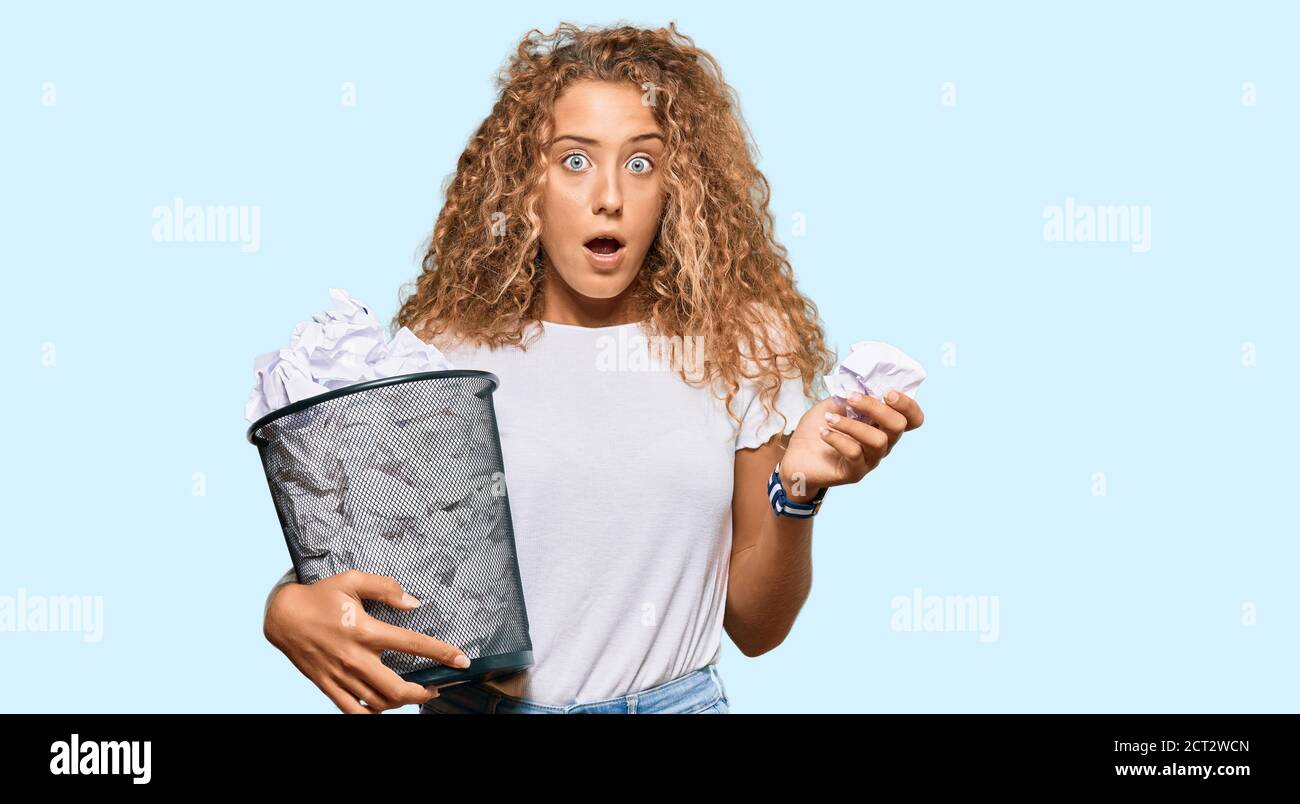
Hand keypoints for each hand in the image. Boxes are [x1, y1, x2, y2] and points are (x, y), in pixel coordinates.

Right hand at [264, 569, 469, 713]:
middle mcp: (355, 658)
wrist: (282, 616)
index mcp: (365, 630)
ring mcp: (341, 676)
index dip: (442, 653)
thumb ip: (385, 587)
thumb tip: (414, 602)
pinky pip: (352, 711)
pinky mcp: (327, 686)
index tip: (461, 661)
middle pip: (397, 688)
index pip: (413, 645)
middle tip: (435, 688)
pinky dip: (372, 713)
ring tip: (412, 695)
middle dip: (423, 693)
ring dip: (401, 703)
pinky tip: (383, 706)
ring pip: (378, 703)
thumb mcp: (352, 579)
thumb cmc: (320, 596)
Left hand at [779, 390, 924, 500]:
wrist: (797, 457)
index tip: (887, 393)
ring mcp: (870, 460)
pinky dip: (838, 439)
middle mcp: (882, 443)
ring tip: (829, 418)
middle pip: (898, 426)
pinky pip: (855, 454)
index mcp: (881, 424)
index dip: (907, 405)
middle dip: (876, 408)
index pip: (912, 418)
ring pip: (878, 441)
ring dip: (852, 424)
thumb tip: (857, 382)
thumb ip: (847, 394)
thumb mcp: (832, 404)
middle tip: (852, 398)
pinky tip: (823, 432)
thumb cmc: (818, 428)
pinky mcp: (855, 473)